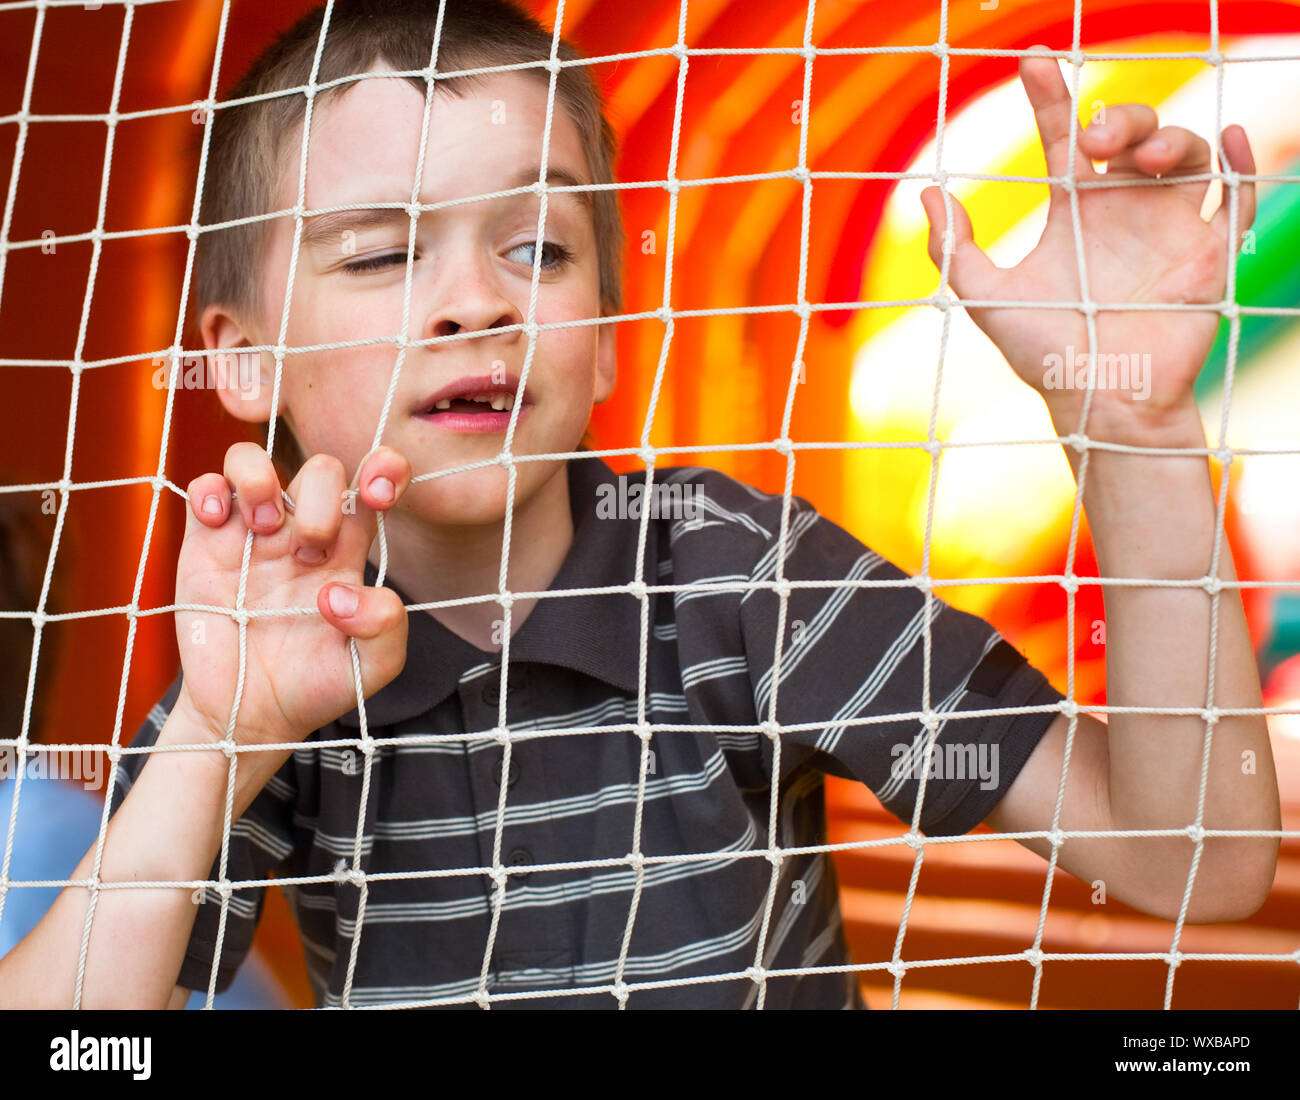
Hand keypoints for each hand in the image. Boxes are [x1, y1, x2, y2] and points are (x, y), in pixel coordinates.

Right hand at [172, 443, 411, 747]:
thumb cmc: (315, 687)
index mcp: (348, 551)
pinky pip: (206, 488)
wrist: (249, 718)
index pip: (372, 488)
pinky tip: (217, 520)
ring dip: (261, 479)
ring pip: (254, 461)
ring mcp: (253, 535)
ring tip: (263, 528)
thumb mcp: (371, 667)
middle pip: (319, 469)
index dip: (384, 470)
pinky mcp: (206, 545)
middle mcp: (302, 533)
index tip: (379, 493)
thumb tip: (341, 591)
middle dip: (320, 497)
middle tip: (310, 551)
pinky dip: (211, 489)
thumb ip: (385, 626)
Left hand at [919, 46, 1256, 432]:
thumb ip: (956, 250)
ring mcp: (1170, 228)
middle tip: (1094, 141)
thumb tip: (925, 192)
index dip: (1051, 96)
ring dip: (1169, 139)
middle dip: (1119, 118)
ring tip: (1142, 159)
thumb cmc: (1043, 353)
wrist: (1099, 403)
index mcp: (1074, 211)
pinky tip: (1228, 139)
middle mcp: (1123, 209)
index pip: (1064, 136)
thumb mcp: (987, 298)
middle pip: (1133, 134)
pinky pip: (1236, 198)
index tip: (1036, 60)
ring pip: (1185, 154)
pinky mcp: (1209, 255)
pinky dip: (1238, 164)